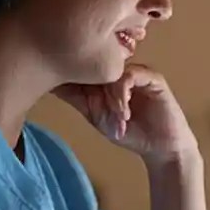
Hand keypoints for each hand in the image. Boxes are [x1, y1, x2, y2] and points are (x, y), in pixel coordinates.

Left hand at [54, 64, 198, 164]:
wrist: (159, 147)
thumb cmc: (129, 131)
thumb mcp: (96, 115)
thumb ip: (77, 98)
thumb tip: (50, 83)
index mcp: (105, 74)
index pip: (85, 64)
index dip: (72, 72)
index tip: (58, 81)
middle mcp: (120, 68)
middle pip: (97, 62)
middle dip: (90, 82)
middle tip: (88, 104)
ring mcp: (136, 71)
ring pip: (113, 70)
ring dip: (110, 95)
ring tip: (116, 116)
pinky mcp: (153, 78)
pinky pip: (133, 76)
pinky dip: (124, 94)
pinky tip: (124, 112)